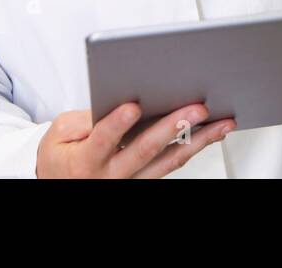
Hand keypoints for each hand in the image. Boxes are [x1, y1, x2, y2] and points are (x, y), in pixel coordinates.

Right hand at [36, 102, 234, 177]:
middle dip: (173, 128)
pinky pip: (173, 164)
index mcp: (86, 159)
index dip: (117, 124)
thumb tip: (118, 100)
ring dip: (199, 140)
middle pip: (145, 151)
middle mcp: (112, 175)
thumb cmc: (62, 153)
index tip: (132, 106)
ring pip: (169, 162)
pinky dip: (195, 146)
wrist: (61, 181)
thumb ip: (85, 118)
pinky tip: (213, 131)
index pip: (103, 140)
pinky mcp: (146, 179)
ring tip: (222, 122)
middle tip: (197, 109)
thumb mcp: (59, 132)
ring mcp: (133, 180)